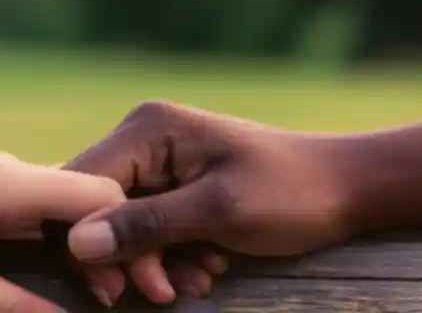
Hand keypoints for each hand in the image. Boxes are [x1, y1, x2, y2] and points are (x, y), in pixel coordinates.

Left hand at [0, 152, 124, 312]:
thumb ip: (13, 306)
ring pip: (60, 209)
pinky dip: (57, 242)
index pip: (97, 198)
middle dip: (116, 249)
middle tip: (135, 298)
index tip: (142, 287)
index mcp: (7, 182)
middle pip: (86, 202)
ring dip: (86, 248)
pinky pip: (33, 212)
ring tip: (103, 294)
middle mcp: (7, 171)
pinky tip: (61, 273)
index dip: (129, 242)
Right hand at [64, 102, 357, 303]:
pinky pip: (148, 227)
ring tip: (198, 282)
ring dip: (152, 263)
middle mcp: (144, 137)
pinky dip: (168, 257)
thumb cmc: (291, 193)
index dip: (87, 241)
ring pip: (121, 224)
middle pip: (97, 208)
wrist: (346, 188)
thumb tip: (75, 244)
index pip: (83, 185)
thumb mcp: (218, 212)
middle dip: (126, 258)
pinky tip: (204, 272)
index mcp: (148, 128)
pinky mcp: (174, 184)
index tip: (118, 289)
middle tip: (162, 293)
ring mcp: (159, 160)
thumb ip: (145, 226)